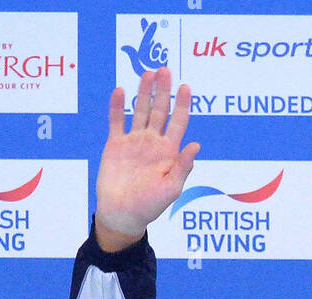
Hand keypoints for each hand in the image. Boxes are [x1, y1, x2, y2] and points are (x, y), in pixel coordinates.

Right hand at [95, 66, 199, 252]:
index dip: (182, 105)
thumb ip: (183, 166)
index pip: (178, 122)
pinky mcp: (116, 144)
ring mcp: (134, 142)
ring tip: (148, 73)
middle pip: (160, 110)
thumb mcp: (171, 189)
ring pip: (140, 110)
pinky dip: (118, 106)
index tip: (185, 87)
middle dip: (163, 91)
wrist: (122, 214)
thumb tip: (196, 144)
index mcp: (169, 152)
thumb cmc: (149, 206)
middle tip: (165, 70)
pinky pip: (117, 121)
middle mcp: (153, 143)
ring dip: (144, 92)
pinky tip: (121, 91)